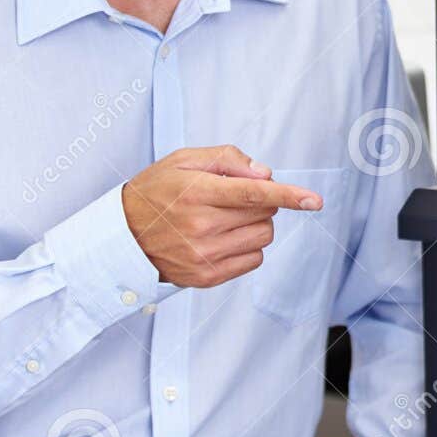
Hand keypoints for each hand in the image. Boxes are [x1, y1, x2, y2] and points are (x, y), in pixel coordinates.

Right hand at [121, 145, 323, 287]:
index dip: (289, 195)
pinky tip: (222, 239)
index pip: (254, 193)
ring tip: (225, 219)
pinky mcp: (207, 277)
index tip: (314, 200)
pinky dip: (247, 247)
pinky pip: (253, 260)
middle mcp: (202, 227)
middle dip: (261, 201)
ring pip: (263, 237)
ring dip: (255, 225)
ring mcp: (204, 255)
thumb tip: (266, 174)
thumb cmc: (156, 192)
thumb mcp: (184, 160)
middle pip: (265, 213)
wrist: (122, 237)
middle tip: (232, 198)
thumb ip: (227, 159)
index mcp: (197, 192)